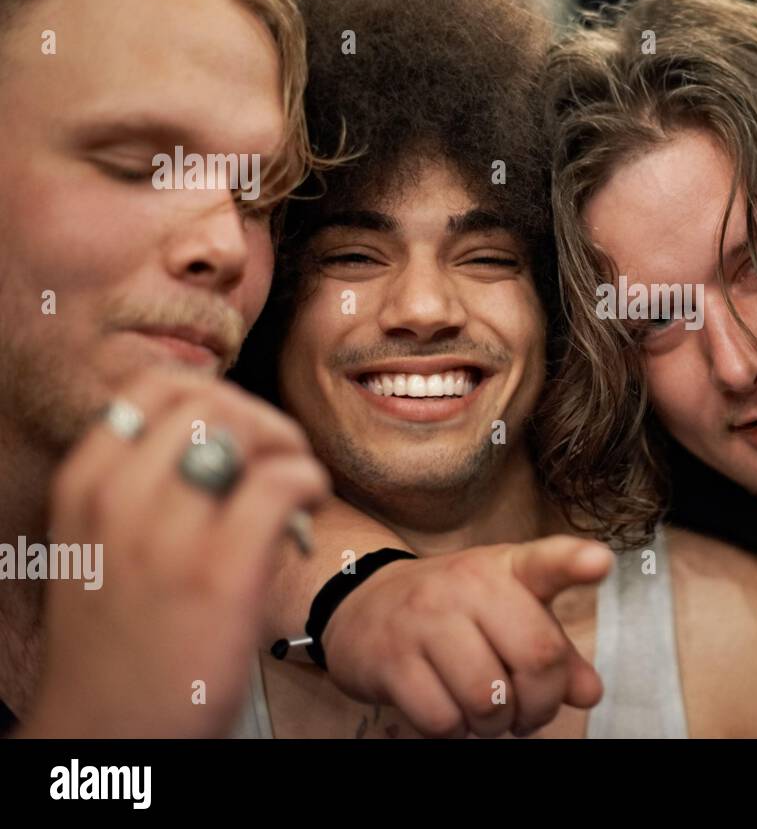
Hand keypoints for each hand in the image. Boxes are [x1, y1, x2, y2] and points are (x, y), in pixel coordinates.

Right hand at [20, 370, 328, 737]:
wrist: (110, 729)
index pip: (155, 387)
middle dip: (263, 420)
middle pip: (213, 399)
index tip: (242, 432)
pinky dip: (309, 483)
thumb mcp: (105, 542)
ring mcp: (168, 532)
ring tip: (296, 488)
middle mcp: (120, 497)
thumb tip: (221, 435)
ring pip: (248, 428)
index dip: (216, 395)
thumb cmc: (120, 636)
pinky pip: (283, 481)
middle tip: (283, 460)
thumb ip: (143, 485)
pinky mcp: (220, 570)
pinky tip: (308, 512)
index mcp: (87, 484)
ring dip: (290, 447)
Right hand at [321, 535, 612, 737]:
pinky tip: (450, 711)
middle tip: (529, 712)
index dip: (574, 562)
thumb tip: (589, 692)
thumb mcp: (508, 613)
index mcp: (506, 569)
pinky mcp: (390, 660)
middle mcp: (467, 585)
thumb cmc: (455, 612)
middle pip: (537, 657)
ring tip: (488, 713)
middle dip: (542, 703)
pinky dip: (455, 731)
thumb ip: (554, 649)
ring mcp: (425, 620)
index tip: (599, 563)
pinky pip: (442, 720)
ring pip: (489, 698)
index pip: (545, 562)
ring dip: (497, 725)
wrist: (364, 606)